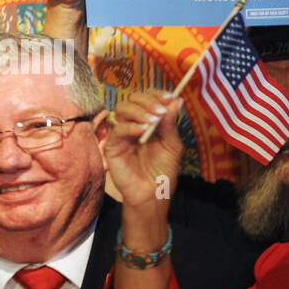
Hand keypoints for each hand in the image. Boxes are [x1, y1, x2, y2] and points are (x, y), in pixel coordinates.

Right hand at [103, 91, 182, 218]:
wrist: (153, 194)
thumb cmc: (163, 171)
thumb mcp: (172, 145)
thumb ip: (170, 124)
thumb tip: (176, 101)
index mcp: (148, 121)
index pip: (148, 99)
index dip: (157, 95)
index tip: (170, 97)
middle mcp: (133, 123)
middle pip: (133, 99)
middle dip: (148, 101)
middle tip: (160, 110)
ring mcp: (122, 133)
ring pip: (122, 109)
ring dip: (139, 111)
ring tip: (152, 121)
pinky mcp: (112, 145)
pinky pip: (117, 130)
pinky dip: (130, 127)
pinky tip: (142, 131)